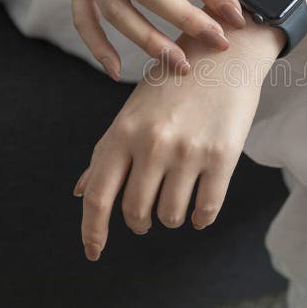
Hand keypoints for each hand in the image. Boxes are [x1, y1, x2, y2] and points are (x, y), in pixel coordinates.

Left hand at [71, 18, 283, 260]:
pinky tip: (201, 210)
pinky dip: (201, 219)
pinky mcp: (222, 156)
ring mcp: (188, 151)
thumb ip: (107, 153)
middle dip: (140, 221)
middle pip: (135, 212)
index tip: (93, 252)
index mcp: (123, 131)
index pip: (98, 197)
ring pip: (170, 215)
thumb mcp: (133, 111)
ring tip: (177, 200)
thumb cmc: (175, 84)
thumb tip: (80, 192)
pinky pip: (206, 210)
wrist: (226, 54)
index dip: (92, 231)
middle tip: (147, 215)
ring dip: (171, 217)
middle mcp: (152, 143)